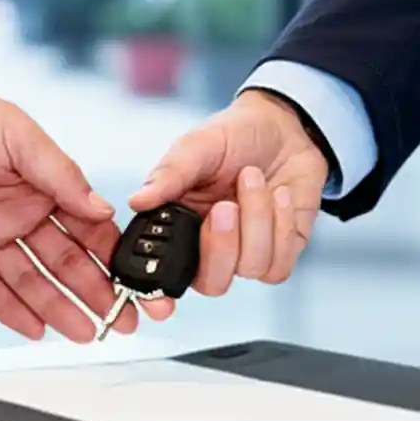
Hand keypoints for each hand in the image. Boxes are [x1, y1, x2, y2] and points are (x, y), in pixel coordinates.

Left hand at [0, 63, 170, 341]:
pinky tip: (36, 328)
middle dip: (96, 292)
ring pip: (31, 280)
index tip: (137, 283)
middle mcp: (20, 211)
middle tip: (121, 321)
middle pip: (66, 261)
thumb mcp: (17, 136)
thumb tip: (103, 209)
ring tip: (86, 333)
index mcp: (43, 182)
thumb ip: (61, 175)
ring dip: (59, 307)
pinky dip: (10, 309)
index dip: (113, 257)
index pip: (88, 228)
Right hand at [129, 89, 329, 294]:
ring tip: (254, 177)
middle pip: (212, 283)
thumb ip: (169, 175)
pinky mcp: (281, 252)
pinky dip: (282, 226)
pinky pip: (280, 264)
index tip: (164, 294)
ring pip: (251, 267)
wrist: (282, 126)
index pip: (164, 275)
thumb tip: (137, 201)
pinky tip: (280, 194)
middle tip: (225, 205)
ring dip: (257, 219)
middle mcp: (210, 249)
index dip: (159, 294)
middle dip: (222, 245)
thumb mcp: (196, 146)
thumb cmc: (233, 137)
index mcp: (179, 229)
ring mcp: (247, 253)